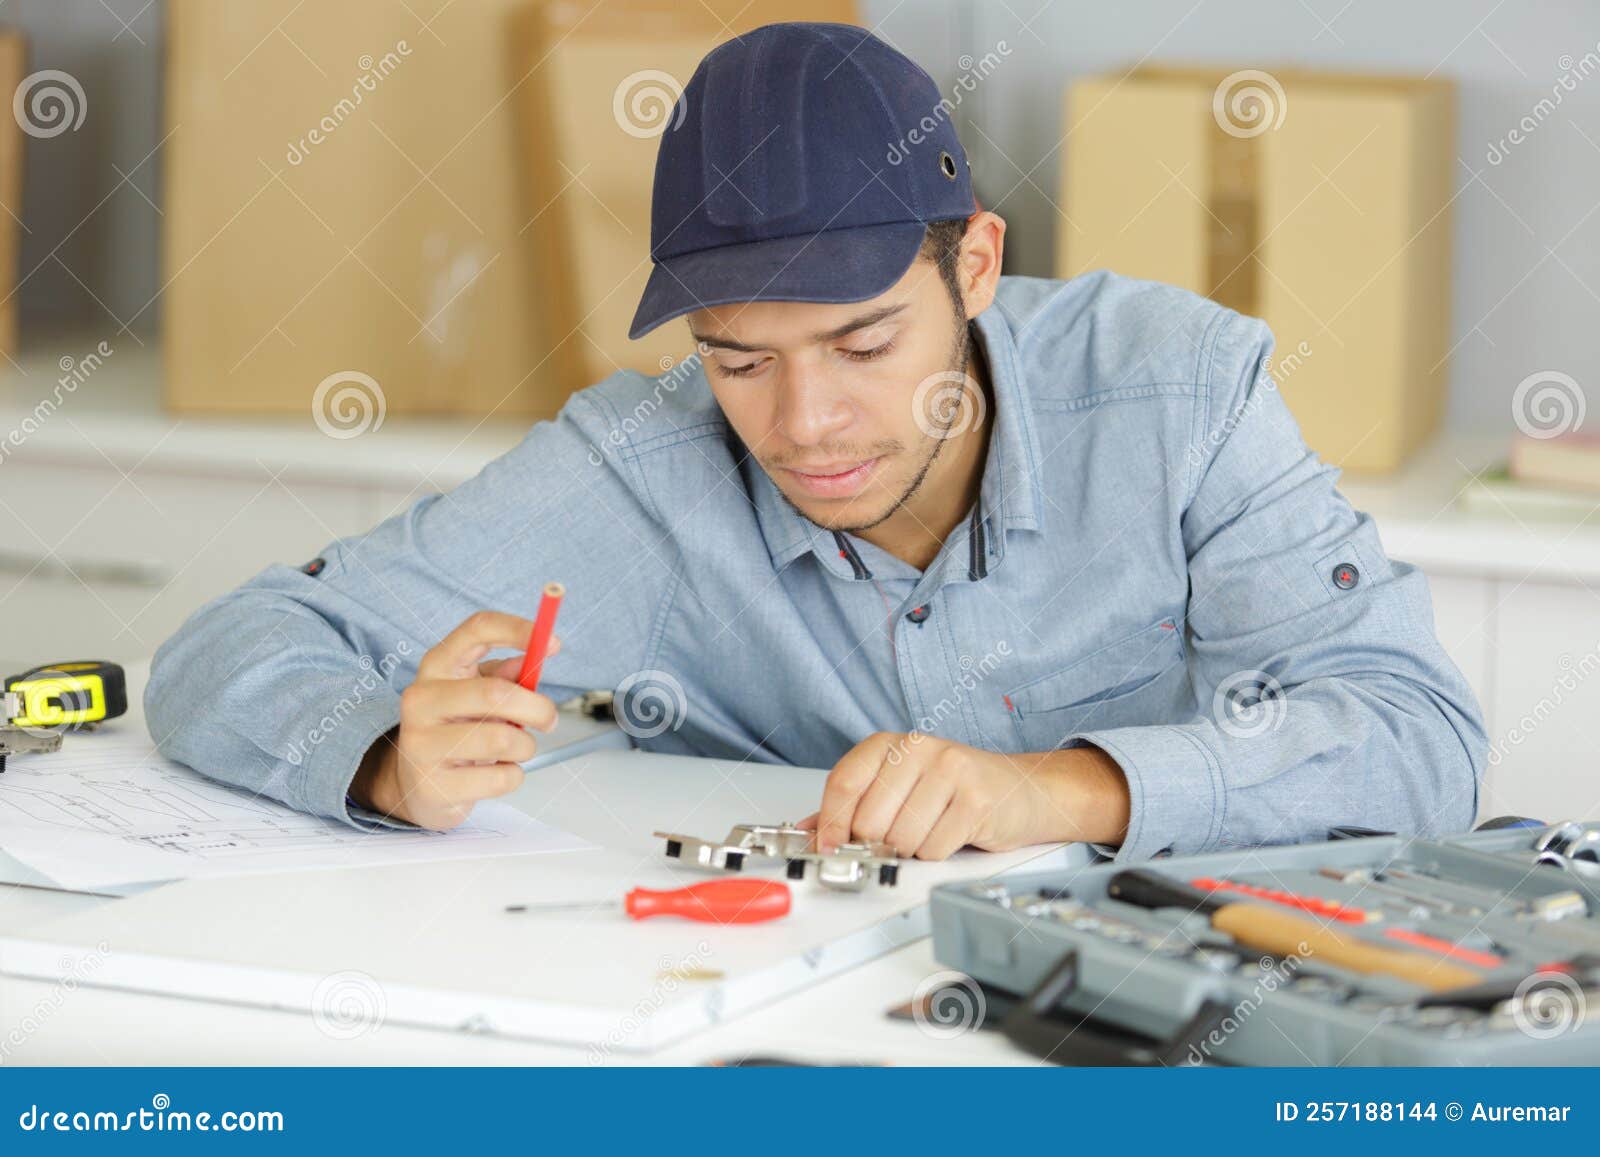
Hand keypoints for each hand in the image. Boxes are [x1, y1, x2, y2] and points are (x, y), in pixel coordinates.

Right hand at [349, 611, 559, 828]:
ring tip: (515, 749)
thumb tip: (540, 651)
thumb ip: (508, 674)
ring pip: (503, 739)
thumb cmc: (457, 729)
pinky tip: (495, 773)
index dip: (518, 630)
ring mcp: (421, 744)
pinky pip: (501, 778)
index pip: (477, 630)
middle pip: (496, 693)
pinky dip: (513, 776)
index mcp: (436, 667)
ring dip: (526, 746)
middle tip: (549, 720)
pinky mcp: (433, 786)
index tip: (554, 644)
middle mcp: (421, 700)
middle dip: (538, 708)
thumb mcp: (477, 693)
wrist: (418, 784)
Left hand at [796, 732, 1129, 859]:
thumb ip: (854, 807)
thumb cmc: (958, 790)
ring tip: (929, 832)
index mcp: (891, 743)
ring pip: (900, 838)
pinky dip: (937, 854)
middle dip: (878, 843)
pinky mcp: (975, 798)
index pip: (843, 783)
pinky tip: (951, 835)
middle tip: (897, 839)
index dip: (830, 824)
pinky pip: (933, 848)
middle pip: (868, 819)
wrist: (1026, 790)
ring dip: (910, 851)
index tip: (829, 849)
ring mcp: (949, 769)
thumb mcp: (901, 789)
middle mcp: (918, 748)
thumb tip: (809, 832)